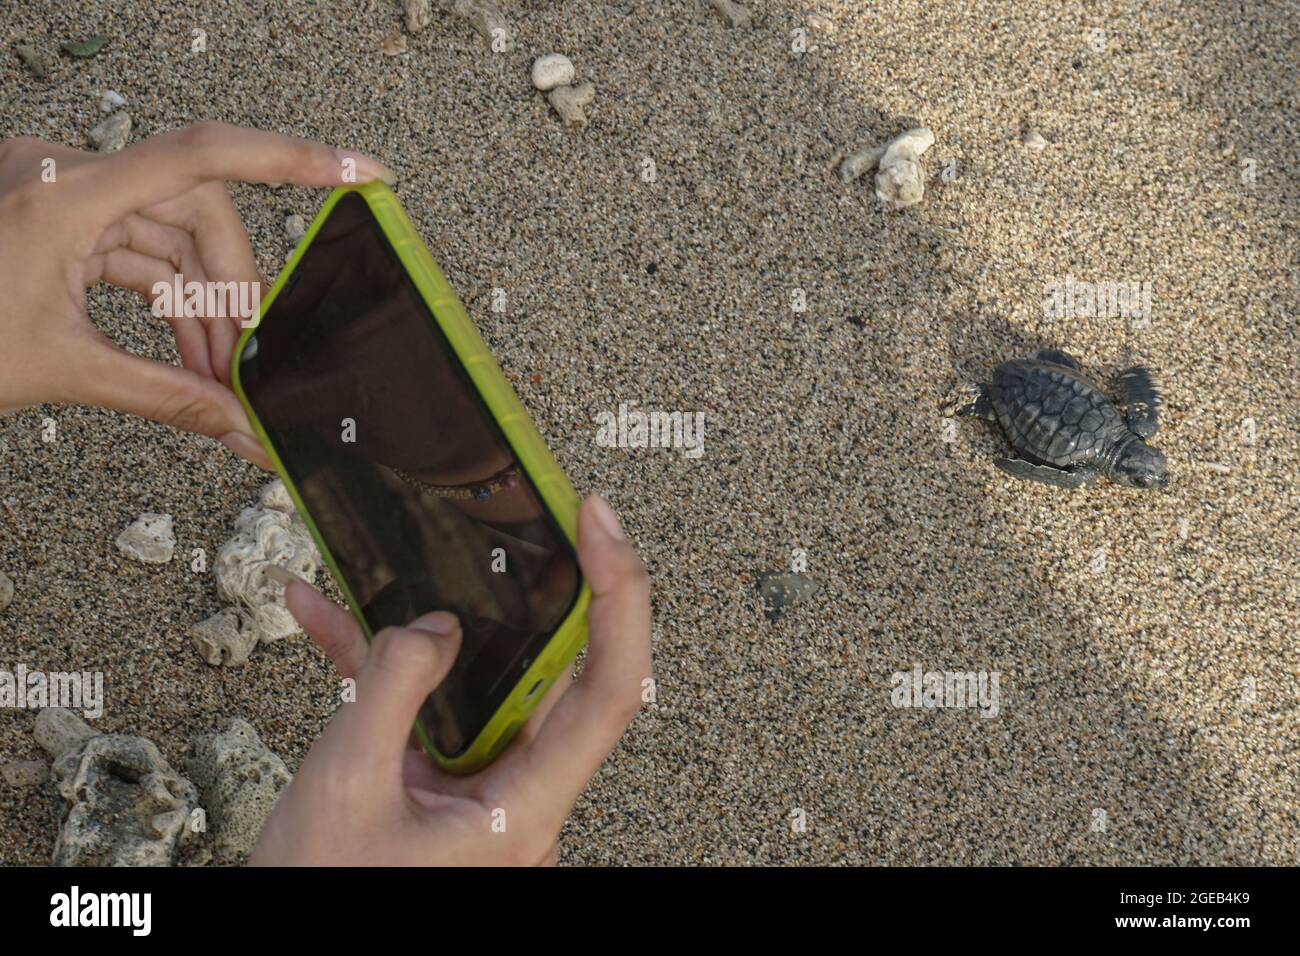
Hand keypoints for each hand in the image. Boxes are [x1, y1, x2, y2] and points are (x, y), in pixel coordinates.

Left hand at [0, 123, 395, 465]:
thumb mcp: (62, 370)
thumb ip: (168, 400)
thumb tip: (248, 436)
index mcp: (60, 194)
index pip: (200, 155)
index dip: (291, 158)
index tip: (359, 170)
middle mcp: (63, 175)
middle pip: (195, 207)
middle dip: (231, 288)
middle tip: (248, 361)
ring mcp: (58, 193)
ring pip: (170, 232)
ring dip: (201, 305)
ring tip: (220, 375)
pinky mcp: (55, 217)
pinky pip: (135, 249)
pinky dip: (167, 301)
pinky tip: (189, 355)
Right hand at [251, 496, 651, 865]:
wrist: (284, 930)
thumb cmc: (323, 893)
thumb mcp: (348, 783)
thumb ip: (396, 687)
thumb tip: (438, 627)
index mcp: (522, 808)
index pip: (609, 691)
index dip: (619, 600)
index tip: (599, 530)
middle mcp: (518, 795)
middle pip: (557, 671)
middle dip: (538, 588)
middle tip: (544, 516)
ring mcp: (482, 785)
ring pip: (483, 678)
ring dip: (431, 623)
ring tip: (397, 566)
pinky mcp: (441, 777)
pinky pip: (427, 704)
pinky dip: (380, 664)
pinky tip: (326, 618)